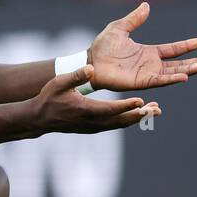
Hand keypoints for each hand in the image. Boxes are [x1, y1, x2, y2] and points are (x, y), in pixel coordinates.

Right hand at [32, 64, 160, 134]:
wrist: (39, 118)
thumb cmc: (48, 98)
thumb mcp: (59, 83)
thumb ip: (76, 76)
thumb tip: (92, 68)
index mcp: (85, 110)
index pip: (110, 109)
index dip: (126, 106)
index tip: (141, 101)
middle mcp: (91, 121)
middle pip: (120, 121)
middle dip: (139, 115)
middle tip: (156, 109)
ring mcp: (93, 127)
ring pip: (119, 124)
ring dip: (137, 118)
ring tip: (154, 110)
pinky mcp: (93, 128)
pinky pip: (114, 126)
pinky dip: (128, 120)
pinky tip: (137, 114)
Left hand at [87, 2, 196, 91]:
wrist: (90, 62)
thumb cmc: (102, 47)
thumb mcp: (120, 28)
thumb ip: (134, 19)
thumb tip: (147, 6)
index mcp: (148, 52)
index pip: (172, 50)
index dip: (186, 46)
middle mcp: (151, 64)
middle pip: (178, 64)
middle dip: (195, 62)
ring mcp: (147, 74)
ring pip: (174, 73)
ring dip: (190, 70)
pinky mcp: (141, 82)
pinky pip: (160, 81)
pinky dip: (172, 78)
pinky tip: (184, 76)